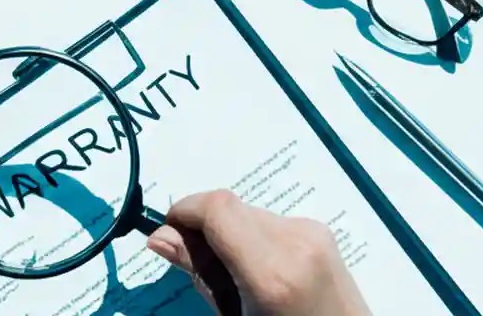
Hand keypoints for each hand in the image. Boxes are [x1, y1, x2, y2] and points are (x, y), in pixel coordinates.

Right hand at [146, 191, 370, 315]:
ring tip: (234, 275)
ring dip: (228, 233)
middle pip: (230, 208)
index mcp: (273, 273)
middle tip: (197, 265)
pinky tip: (258, 271)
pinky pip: (271, 221)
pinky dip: (252, 237)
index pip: (218, 207)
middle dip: (203, 227)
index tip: (168, 236)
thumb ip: (200, 274)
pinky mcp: (322, 231)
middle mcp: (297, 242)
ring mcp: (315, 233)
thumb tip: (160, 237)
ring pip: (249, 212)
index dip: (184, 211)